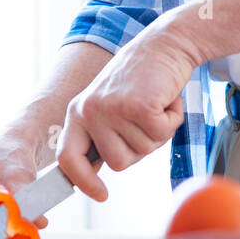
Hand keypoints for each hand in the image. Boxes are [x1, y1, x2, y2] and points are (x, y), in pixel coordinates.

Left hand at [56, 20, 194, 200]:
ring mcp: (112, 109)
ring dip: (158, 132)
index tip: (100, 194)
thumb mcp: (109, 105)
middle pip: (117, 162)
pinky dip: (172, 121)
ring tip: (154, 103)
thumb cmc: (140, 78)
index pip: (67, 157)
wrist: (164, 44)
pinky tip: (166, 99)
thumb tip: (93, 174)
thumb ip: (101, 135)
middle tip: (145, 118)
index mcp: (79, 112)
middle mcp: (90, 110)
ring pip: (142, 150)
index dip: (82, 181)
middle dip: (139, 148)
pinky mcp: (137, 106)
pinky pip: (161, 134)